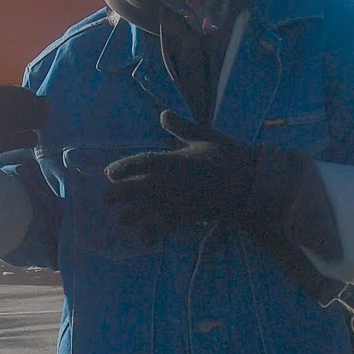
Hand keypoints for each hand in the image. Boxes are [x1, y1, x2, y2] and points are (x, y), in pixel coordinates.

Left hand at [104, 111, 257, 230]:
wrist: (248, 183)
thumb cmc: (226, 156)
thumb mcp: (203, 136)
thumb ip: (181, 128)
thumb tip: (163, 114)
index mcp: (171, 160)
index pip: (140, 163)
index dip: (122, 168)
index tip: (108, 173)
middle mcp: (168, 182)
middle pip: (137, 188)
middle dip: (121, 194)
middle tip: (106, 200)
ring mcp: (176, 202)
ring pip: (147, 210)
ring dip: (132, 215)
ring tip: (120, 220)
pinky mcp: (187, 217)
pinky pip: (165, 227)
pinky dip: (154, 234)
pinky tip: (143, 239)